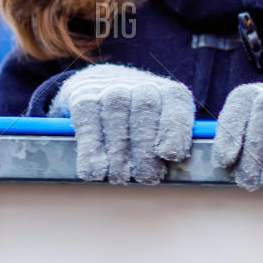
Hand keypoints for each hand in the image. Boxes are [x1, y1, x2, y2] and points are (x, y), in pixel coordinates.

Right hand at [49, 64, 195, 184]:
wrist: (102, 84)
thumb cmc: (141, 118)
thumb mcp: (165, 125)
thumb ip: (174, 142)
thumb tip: (179, 165)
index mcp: (170, 92)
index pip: (177, 102)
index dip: (174, 129)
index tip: (170, 155)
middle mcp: (142, 85)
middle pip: (145, 111)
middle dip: (145, 151)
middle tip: (146, 177)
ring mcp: (111, 88)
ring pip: (115, 119)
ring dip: (118, 155)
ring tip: (120, 178)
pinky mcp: (83, 97)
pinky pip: (88, 125)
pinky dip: (91, 152)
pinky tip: (95, 172)